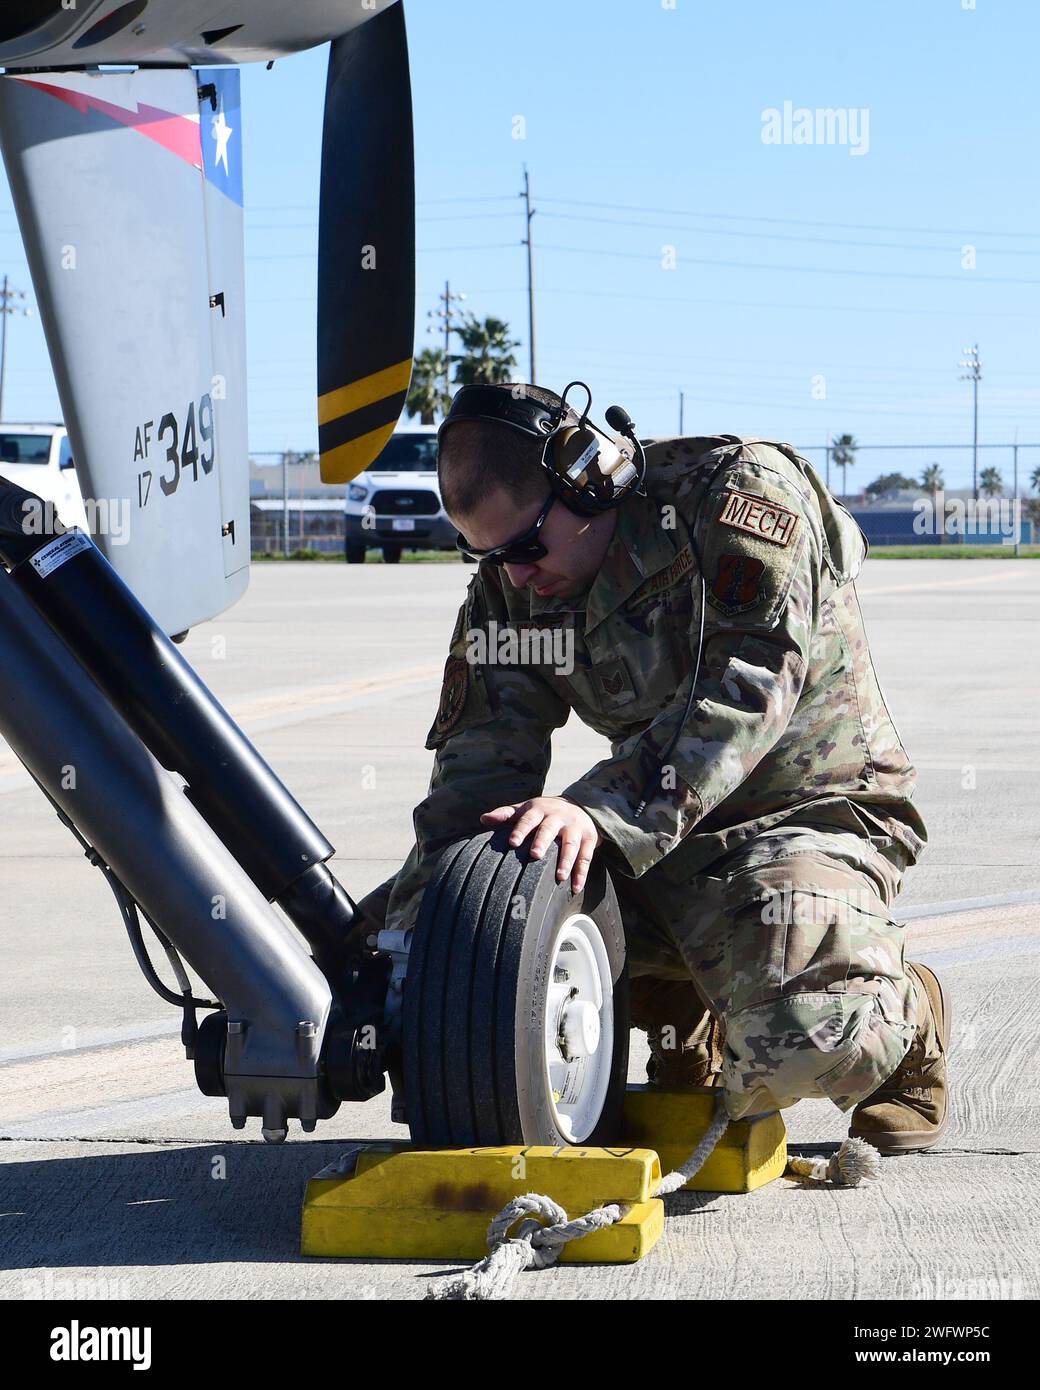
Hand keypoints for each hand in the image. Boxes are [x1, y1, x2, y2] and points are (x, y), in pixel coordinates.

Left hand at [480, 796, 600, 891]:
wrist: (579, 805)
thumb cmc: (544, 813)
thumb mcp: (526, 809)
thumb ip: (506, 815)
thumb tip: (483, 819)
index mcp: (540, 810)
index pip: (528, 819)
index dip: (520, 830)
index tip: (512, 842)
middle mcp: (558, 817)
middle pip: (550, 829)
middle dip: (543, 841)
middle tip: (535, 855)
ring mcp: (575, 828)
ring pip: (571, 844)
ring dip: (566, 861)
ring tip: (560, 877)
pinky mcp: (590, 839)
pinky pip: (586, 857)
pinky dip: (582, 873)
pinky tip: (576, 888)